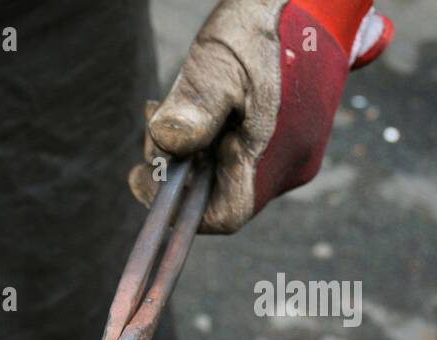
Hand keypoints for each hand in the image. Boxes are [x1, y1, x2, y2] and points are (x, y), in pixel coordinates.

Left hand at [129, 0, 391, 232]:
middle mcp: (290, 165)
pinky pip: (241, 146)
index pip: (222, 216)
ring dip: (191, 144)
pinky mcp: (292, 130)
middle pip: (219, 190)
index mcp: (278, 161)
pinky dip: (212, 130)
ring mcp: (294, 148)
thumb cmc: (270, 26)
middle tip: (152, 120)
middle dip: (179, 164)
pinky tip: (200, 97)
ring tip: (169, 101)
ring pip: (226, 166)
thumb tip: (167, 145)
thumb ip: (195, 107)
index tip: (142, 178)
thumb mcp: (220, 64)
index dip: (177, 208)